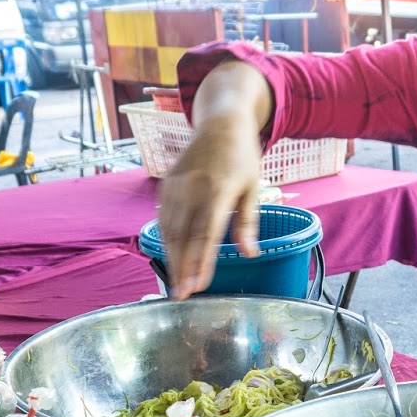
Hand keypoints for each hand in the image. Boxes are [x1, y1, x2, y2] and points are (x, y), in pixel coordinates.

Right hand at [158, 114, 262, 298]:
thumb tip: (249, 254)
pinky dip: (166, 238)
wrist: (220, 121)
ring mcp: (176, 185)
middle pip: (183, 236)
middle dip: (181, 268)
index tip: (197, 286)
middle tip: (181, 295)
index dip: (200, 262)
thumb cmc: (242, 156)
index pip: (206, 234)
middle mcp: (192, 188)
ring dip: (172, 257)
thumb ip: (247, 222)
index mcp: (218, 190)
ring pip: (169, 229)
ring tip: (175, 282)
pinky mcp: (167, 184)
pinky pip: (163, 216)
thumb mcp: (253, 187)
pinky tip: (171, 255)